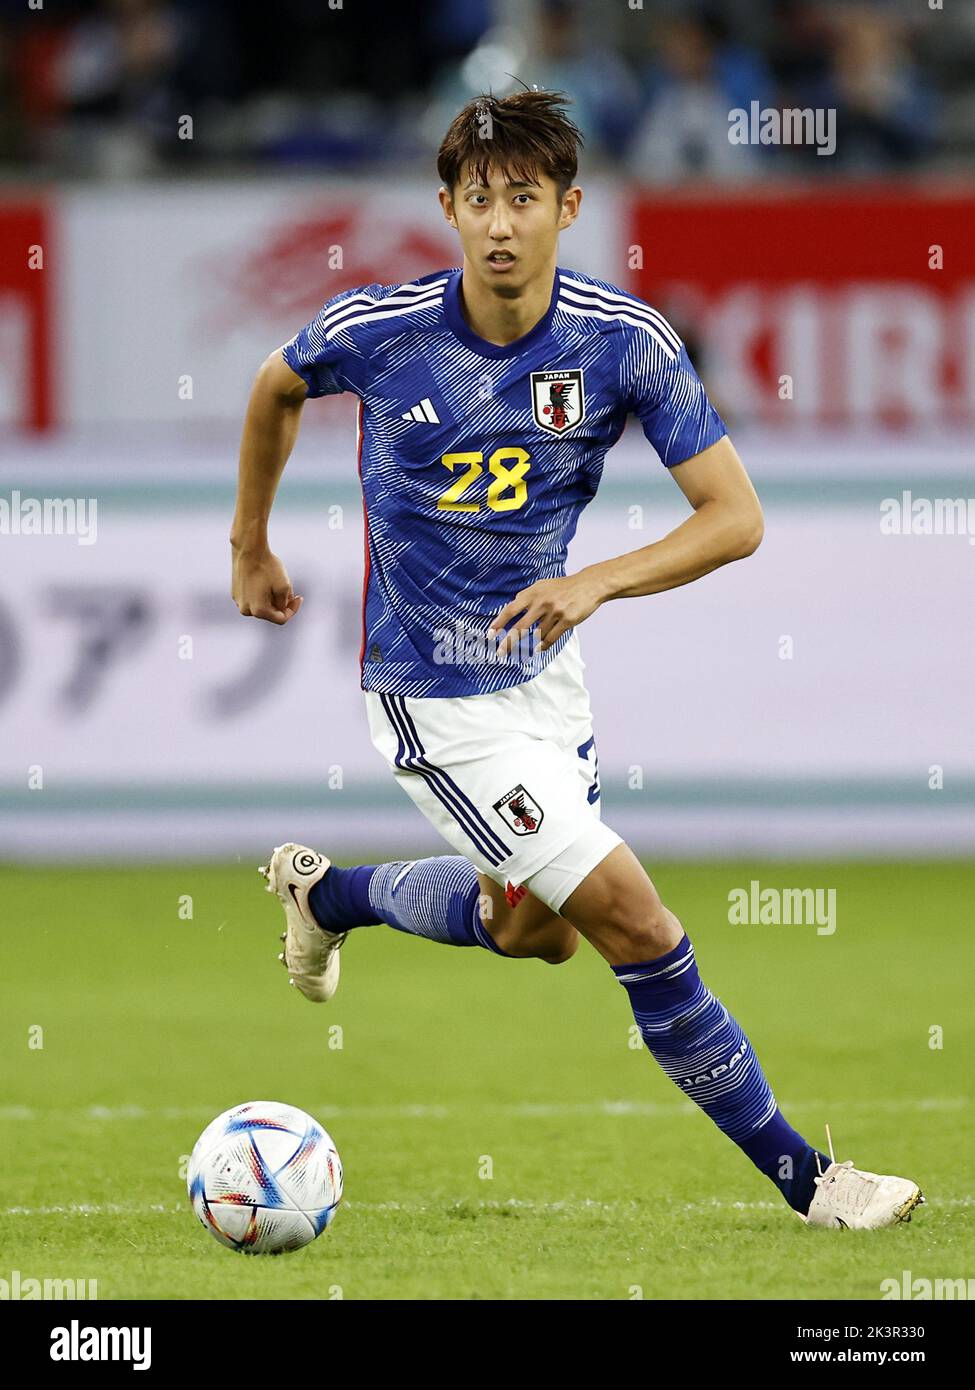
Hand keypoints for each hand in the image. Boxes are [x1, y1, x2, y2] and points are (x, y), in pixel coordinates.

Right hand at [231, 544, 302, 624]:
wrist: (248, 550)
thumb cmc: (267, 567)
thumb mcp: (284, 585)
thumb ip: (285, 602)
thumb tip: (281, 608)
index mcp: (259, 611)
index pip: (281, 619)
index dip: (293, 609)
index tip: (299, 597)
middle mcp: (246, 610)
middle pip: (271, 613)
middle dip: (281, 603)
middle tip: (289, 588)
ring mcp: (239, 602)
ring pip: (261, 606)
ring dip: (271, 598)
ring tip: (275, 582)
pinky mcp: (235, 593)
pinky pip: (252, 598)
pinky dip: (261, 593)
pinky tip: (264, 579)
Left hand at [488, 571, 604, 656]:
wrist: (589, 585)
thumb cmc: (564, 586)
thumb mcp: (543, 585)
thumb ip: (527, 596)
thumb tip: (512, 605)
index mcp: (533, 593)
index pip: (511, 610)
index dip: (499, 623)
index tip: (491, 634)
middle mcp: (542, 602)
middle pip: (520, 627)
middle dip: (509, 642)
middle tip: (501, 652)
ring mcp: (555, 612)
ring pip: (537, 635)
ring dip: (531, 643)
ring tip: (527, 650)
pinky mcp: (567, 620)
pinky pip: (551, 638)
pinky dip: (543, 645)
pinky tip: (539, 648)